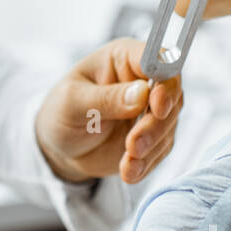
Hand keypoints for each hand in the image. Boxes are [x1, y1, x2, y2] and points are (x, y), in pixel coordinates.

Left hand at [35, 37, 182, 185]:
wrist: (59, 146)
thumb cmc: (61, 112)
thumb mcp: (73, 102)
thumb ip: (106, 98)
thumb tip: (141, 93)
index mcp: (124, 58)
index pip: (158, 60)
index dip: (164, 82)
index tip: (157, 106)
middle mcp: (144, 80)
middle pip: (171, 96)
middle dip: (156, 124)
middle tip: (134, 146)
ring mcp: (151, 109)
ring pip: (169, 124)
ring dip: (151, 147)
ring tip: (127, 163)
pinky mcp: (154, 135)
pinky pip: (162, 148)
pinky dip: (147, 163)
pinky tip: (129, 172)